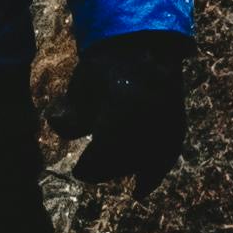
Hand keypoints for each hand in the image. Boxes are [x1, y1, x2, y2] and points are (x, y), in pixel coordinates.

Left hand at [67, 32, 187, 182]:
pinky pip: (166, 157)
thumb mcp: (80, 93)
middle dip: (107, 170)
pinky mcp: (176, 125)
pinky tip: (141, 189)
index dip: (88, 169)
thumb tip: (56, 128)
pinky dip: (154, 174)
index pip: (101, 160)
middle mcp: (143, 129)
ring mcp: (163, 128)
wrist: (143, 43)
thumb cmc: (104, 68)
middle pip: (122, 164)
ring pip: (144, 163)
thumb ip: (69, 120)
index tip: (79, 172)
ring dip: (129, 171)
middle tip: (94, 171)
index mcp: (116, 121)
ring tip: (117, 179)